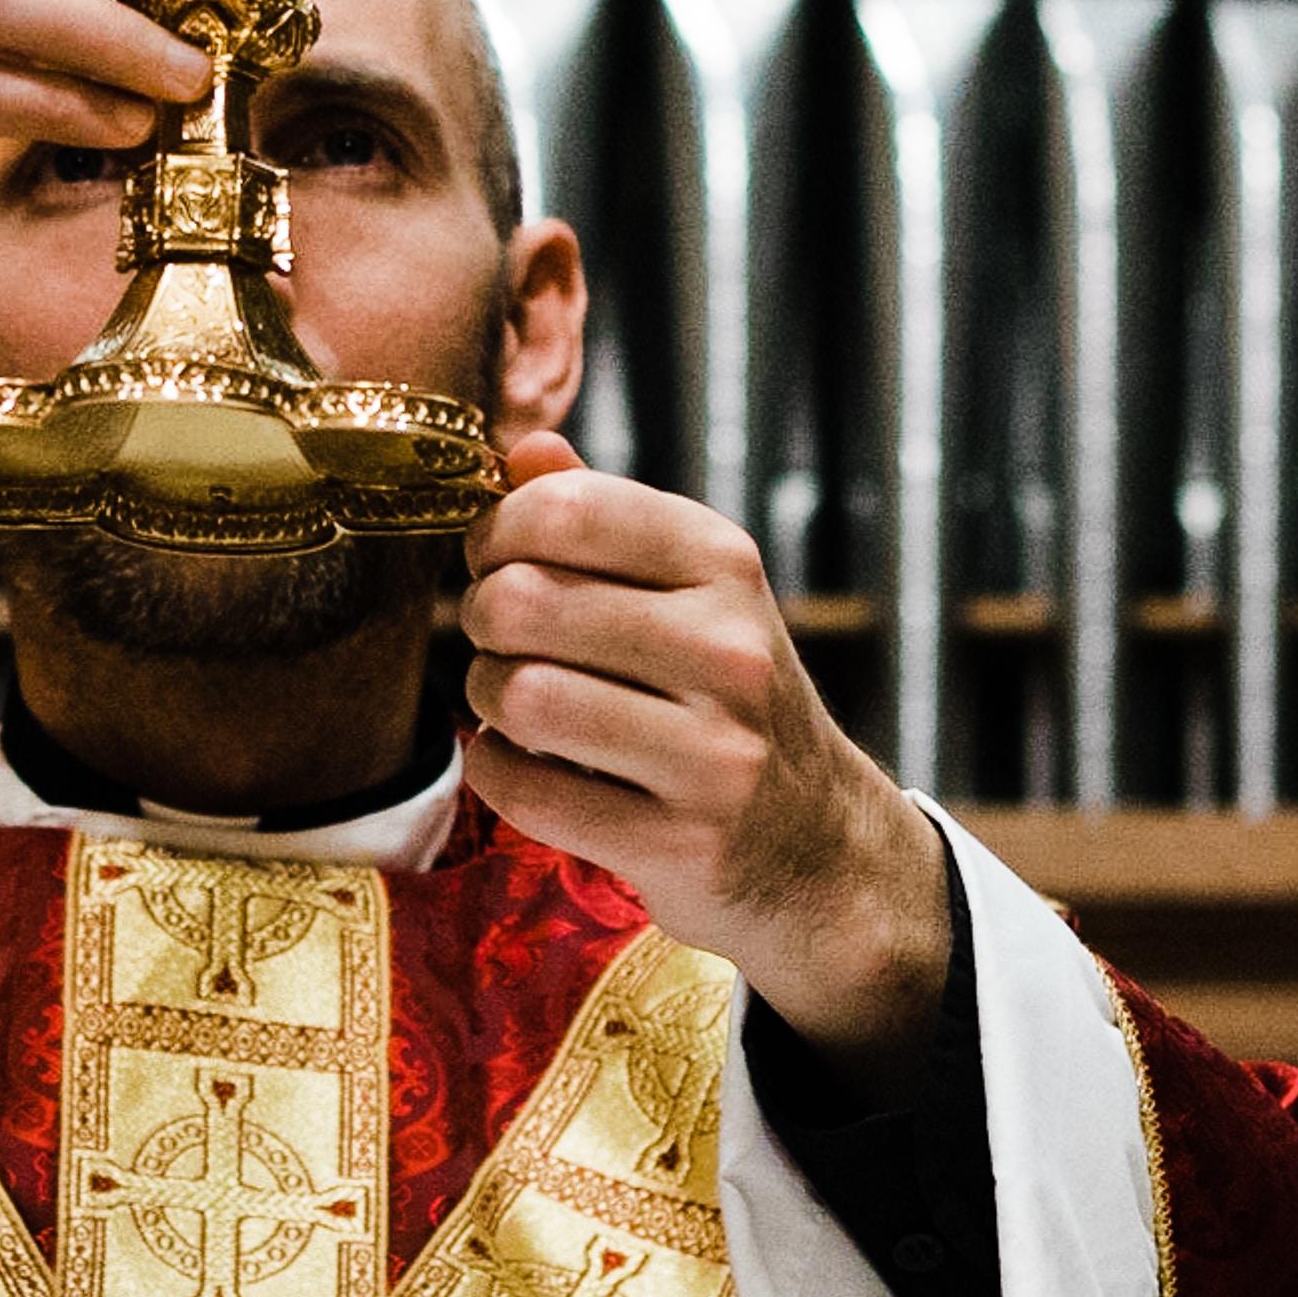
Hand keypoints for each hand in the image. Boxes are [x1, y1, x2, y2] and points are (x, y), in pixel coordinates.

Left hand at [459, 434, 951, 1093]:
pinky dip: (498, 772)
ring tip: (508, 702)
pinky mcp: (683, 842)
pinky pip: (528, 790)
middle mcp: (729, 649)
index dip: (496, 530)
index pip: (568, 508)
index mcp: (724, 563)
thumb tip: (523, 447)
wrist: (817, 849)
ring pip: (521, 696)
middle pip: (523, 601)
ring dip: (484, 698)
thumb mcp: (690, 592)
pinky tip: (522, 764)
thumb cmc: (723, 699)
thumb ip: (603, 517)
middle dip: (480, 618)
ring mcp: (714, 753)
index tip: (494, 558)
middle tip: (495, 638)